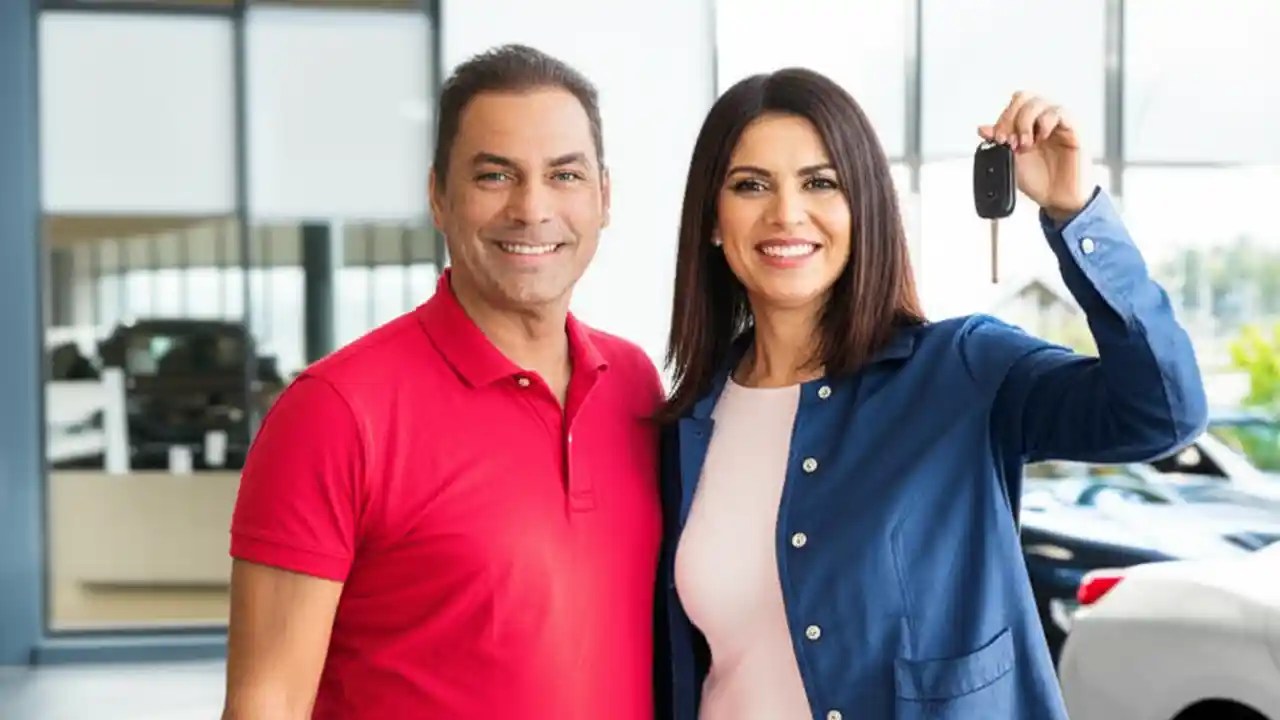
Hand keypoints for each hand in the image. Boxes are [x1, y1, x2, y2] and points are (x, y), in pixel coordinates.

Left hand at [978, 91, 1090, 221]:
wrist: (1057, 198)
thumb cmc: (1039, 180)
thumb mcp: (1010, 161)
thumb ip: (997, 144)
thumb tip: (982, 128)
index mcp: (1025, 125)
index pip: (1012, 105)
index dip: (1002, 119)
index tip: (999, 139)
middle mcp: (1040, 120)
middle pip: (1023, 97)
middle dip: (1011, 118)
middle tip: (1010, 141)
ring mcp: (1056, 123)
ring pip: (1039, 102)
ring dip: (1025, 122)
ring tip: (1026, 144)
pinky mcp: (1072, 129)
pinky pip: (1059, 112)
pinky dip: (1045, 122)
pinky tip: (1040, 139)